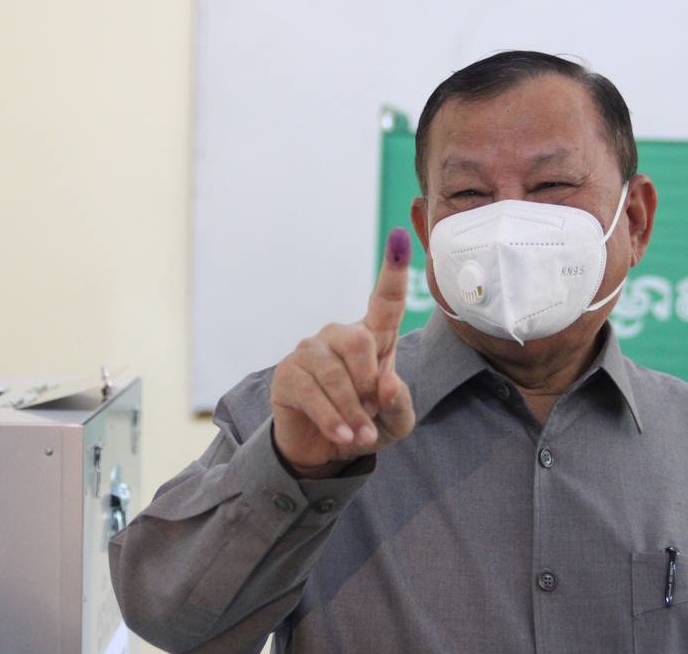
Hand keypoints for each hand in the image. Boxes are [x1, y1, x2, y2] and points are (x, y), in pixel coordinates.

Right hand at [270, 229, 416, 478]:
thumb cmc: (365, 425)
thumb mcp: (396, 423)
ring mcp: (309, 352)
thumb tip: (386, 383)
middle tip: (371, 413)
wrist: (323, 451)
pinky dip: (333, 419)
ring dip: (353, 412)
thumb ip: (400, 404)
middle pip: (359, 341)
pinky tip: (342, 434)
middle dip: (369, 384)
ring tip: (359, 435)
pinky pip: (313, 393)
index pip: (386, 301)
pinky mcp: (287, 374)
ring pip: (336, 374)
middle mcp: (339, 336)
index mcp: (373, 339)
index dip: (393, 271)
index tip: (399, 237)